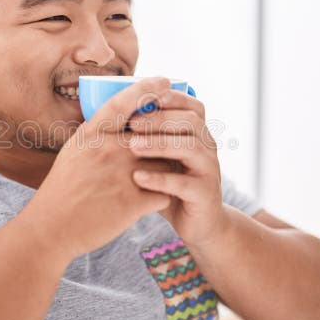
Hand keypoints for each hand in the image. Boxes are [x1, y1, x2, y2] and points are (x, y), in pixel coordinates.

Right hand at [28, 77, 178, 259]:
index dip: (146, 88)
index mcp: (92, 135)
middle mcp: (109, 150)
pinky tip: (155, 201)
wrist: (51, 228)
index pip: (123, 102)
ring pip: (164, 164)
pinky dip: (162, 197)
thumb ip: (97, 136)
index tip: (164, 81)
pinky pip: (163, 193)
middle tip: (175, 141)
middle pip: (153, 135)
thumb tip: (117, 121)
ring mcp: (123, 175)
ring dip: (166, 171)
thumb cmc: (61, 190)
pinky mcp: (133, 202)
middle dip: (165, 139)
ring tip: (164, 177)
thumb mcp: (73, 152)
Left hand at [126, 89, 228, 247]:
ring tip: (133, 146)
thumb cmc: (169, 182)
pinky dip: (160, 178)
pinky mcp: (204, 194)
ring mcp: (209, 169)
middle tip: (131, 123)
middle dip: (159, 118)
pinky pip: (184, 183)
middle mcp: (207, 146)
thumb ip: (145, 134)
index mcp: (197, 132)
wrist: (196, 222)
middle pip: (190, 121)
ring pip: (190, 147)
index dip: (169, 97)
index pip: (191, 104)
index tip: (142, 97)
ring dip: (160, 143)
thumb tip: (110, 108)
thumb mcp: (159, 155)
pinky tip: (138, 178)